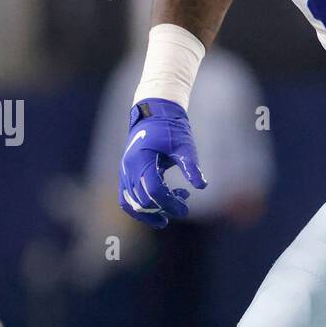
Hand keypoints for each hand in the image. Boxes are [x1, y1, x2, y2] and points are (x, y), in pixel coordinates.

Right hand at [118, 98, 206, 228]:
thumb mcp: (184, 146)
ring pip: (132, 204)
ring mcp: (124, 172)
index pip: (153, 190)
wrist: (153, 115)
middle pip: (143, 201)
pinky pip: (127, 200)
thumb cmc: (170, 129)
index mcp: (141, 159)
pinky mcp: (126, 175)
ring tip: (173, 204)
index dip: (170, 203)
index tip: (186, 208)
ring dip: (153, 210)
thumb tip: (201, 185)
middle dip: (165, 206)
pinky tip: (158, 211)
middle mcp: (128, 168)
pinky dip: (141, 209)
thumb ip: (191, 166)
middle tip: (184, 201)